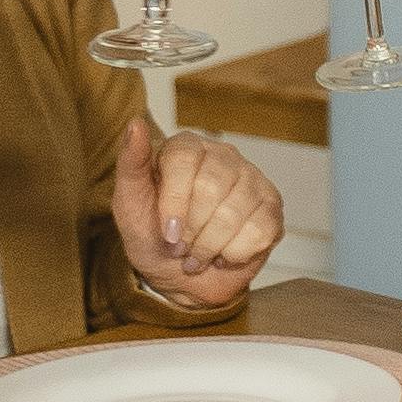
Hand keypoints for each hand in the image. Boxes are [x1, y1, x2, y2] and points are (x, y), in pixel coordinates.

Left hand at [113, 117, 280, 308]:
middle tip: (181, 246)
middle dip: (191, 230)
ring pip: (234, 214)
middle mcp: (223, 156)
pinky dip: (234, 254)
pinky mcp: (271, 206)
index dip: (175, 203)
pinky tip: (223, 253)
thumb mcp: (129, 203)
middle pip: (211, 188)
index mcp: (186, 147)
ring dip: (209, 247)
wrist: (180, 276)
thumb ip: (130, 163)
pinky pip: (259, 231)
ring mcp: (252, 179)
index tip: (167, 233)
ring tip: (198, 253)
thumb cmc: (152, 236)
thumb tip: (135, 125)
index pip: (184, 161)